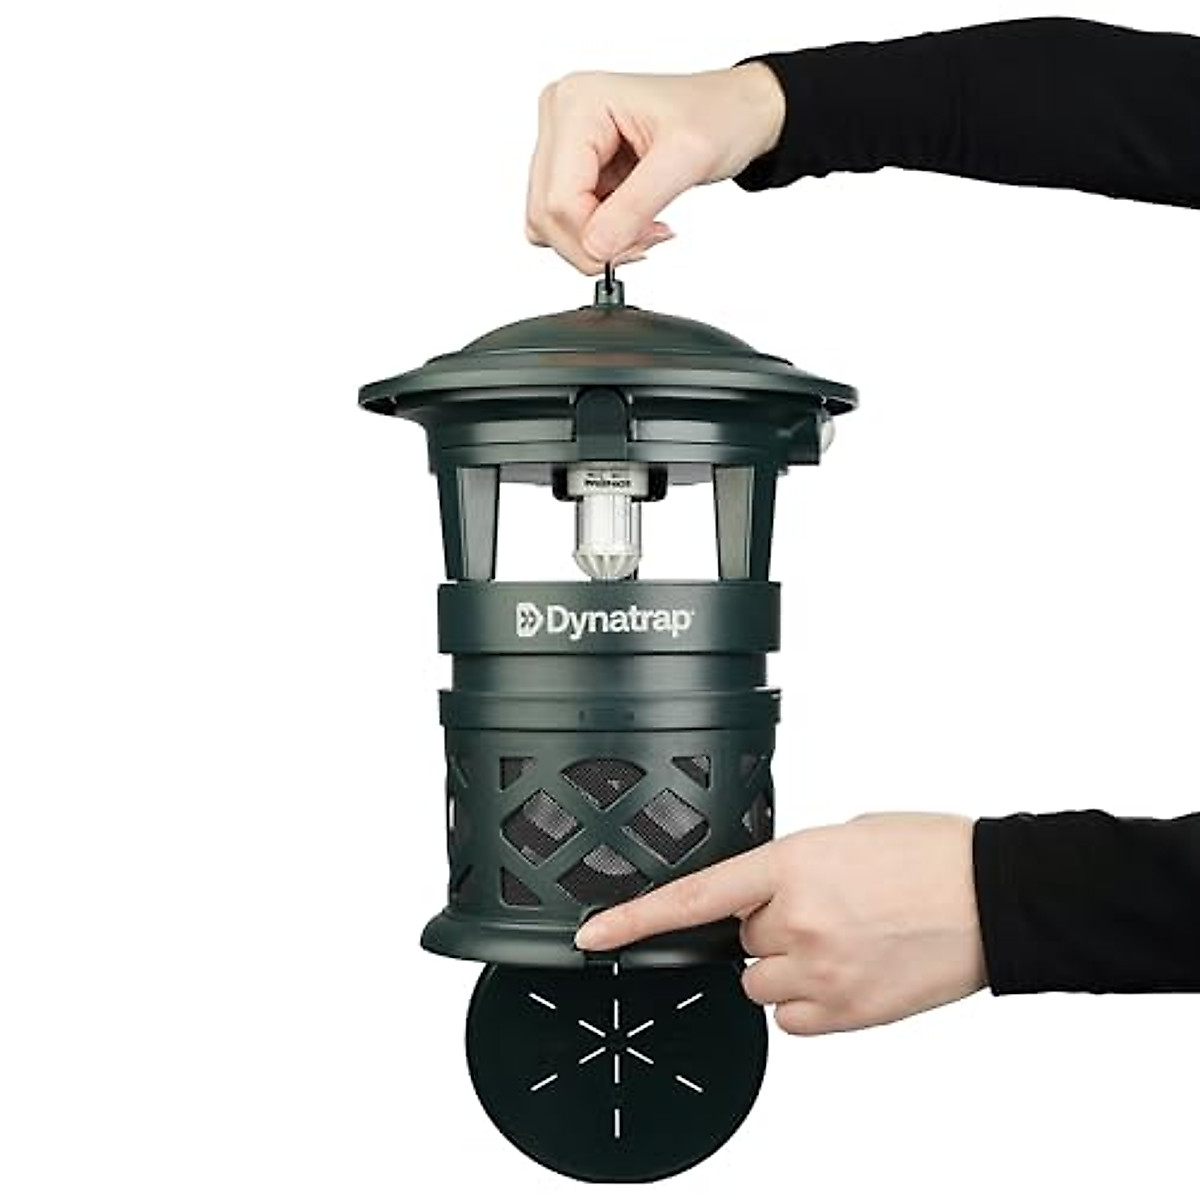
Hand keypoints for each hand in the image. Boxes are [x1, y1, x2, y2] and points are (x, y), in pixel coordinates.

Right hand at [526, 65, 784, 273]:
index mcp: (578, 103)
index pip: (558, 199)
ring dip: (596, 240)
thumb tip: (596, 249)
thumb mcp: (685, 161)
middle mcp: (561, 116)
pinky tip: (633, 218)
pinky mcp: (573, 163)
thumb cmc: (719, 116)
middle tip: (646, 239)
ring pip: (551, 222)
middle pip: (546, 214)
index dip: (595, 236)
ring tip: (644, 225)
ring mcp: (563, 140)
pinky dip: (597, 232)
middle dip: (596, 242)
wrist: (736, 112)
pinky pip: (566, 219)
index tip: (644, 242)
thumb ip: (634, 208)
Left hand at [575, 814, 986, 1034]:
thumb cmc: (927, 854)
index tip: (591, 935)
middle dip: (767, 926)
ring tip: (843, 939)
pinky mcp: (849, 1012)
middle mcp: (797, 921)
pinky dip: (810, 1001)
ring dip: (786, 965)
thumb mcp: (843, 836)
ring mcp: (822, 971)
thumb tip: (767, 894)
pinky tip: (848, 972)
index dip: (633, 920)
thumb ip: (791, 867)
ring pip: (762, 982)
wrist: (993, 895)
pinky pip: (794, 1019)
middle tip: (823, 907)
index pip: (692, 898)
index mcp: (791, 863)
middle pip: (740, 940)